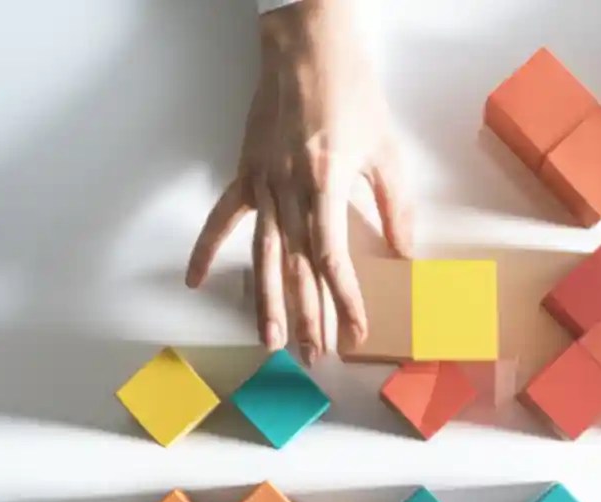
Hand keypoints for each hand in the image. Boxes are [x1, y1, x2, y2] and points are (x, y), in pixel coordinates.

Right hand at [186, 0, 412, 364]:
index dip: (344, 298)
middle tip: (314, 356)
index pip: (332, 258)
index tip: (355, 331)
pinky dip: (207, 249)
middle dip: (307, 315)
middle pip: (295, 267)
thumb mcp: (385, 148)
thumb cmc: (351, 92)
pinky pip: (223, 217)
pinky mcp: (246, 172)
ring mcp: (262, 184)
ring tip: (270, 341)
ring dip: (265, 301)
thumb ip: (394, 205)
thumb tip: (405, 253)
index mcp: (324, 186)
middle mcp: (289, 191)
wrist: (306, 46)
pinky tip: (196, 281)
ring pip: (261, 254)